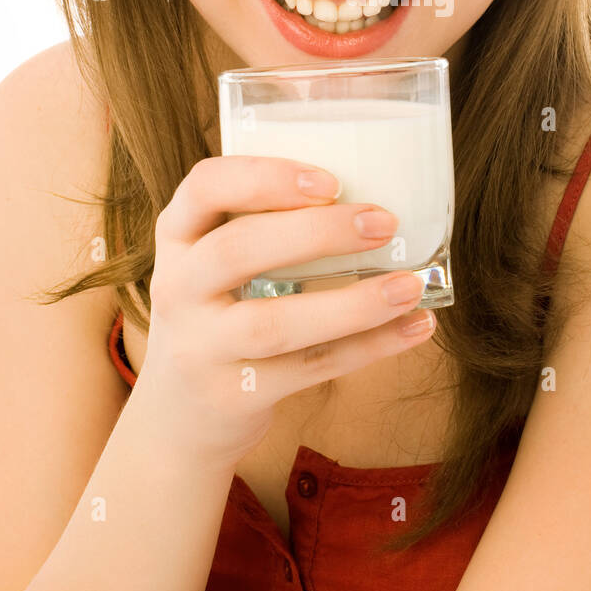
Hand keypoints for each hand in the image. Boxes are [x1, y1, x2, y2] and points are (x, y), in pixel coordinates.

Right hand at [135, 156, 434, 474]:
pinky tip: (414, 327)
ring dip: (353, 304)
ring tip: (410, 287)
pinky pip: (308, 368)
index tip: (330, 181)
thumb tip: (373, 200)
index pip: (206, 186)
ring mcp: (199, 348)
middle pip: (239, 250)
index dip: (265, 178)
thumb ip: (265, 226)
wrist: (178, 413)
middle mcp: (177, 288)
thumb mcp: (216, 261)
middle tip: (384, 224)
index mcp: (179, 236)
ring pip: (275, 324)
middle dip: (318, 233)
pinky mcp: (232, 396)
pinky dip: (368, 347)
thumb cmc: (219, 311)